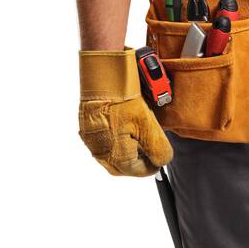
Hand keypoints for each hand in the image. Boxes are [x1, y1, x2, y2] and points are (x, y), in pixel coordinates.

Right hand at [79, 50, 173, 176]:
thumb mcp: (149, 126)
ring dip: (126, 150)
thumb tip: (161, 161)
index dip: (152, 166)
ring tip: (139, 137)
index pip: (137, 171)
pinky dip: (115, 139)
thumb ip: (158, 149)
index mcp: (114, 156)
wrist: (103, 77)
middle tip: (150, 151)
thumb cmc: (123, 100)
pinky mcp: (87, 127)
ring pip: (111, 154)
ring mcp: (91, 139)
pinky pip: (102, 140)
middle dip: (138, 161)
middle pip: (122, 166)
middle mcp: (99, 151)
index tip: (160, 159)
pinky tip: (124, 126)